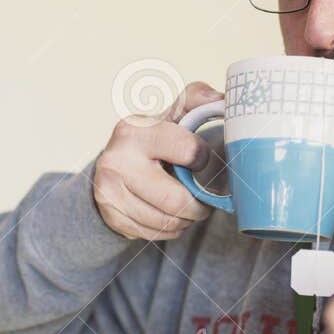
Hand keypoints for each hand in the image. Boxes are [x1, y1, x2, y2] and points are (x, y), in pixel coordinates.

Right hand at [93, 82, 223, 240]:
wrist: (112, 165)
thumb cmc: (153, 138)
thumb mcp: (172, 113)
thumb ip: (198, 99)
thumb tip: (224, 100)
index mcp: (136, 130)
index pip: (188, 151)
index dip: (202, 160)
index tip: (200, 161)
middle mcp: (117, 160)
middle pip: (176, 200)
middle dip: (198, 206)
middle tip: (204, 203)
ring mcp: (109, 191)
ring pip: (165, 222)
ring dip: (185, 220)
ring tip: (187, 210)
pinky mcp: (110, 216)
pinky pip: (152, 234)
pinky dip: (168, 230)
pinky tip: (168, 217)